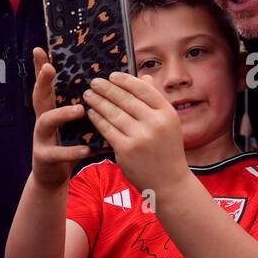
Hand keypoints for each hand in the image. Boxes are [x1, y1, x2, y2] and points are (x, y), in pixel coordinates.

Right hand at [29, 47, 91, 187]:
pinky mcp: (44, 156)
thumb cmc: (71, 142)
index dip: (41, 67)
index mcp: (53, 107)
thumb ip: (91, 104)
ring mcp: (41, 137)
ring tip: (80, 110)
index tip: (40, 49)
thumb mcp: (79, 122)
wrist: (54, 173)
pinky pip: (57, 152)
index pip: (47, 84)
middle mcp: (44, 118)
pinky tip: (86, 149)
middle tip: (51, 68)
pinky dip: (72, 150)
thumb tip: (115, 84)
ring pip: (46, 122)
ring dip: (62, 114)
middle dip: (43, 81)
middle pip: (39, 96)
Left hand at [83, 71, 187, 195]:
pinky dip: (97, 119)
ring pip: (114, 113)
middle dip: (107, 89)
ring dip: (98, 102)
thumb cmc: (167, 149)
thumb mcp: (168, 123)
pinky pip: (107, 129)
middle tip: (94, 82)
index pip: (144, 89)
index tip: (112, 75)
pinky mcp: (126, 150)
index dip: (126, 80)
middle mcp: (155, 123)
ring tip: (88, 95)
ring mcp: (140, 137)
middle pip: (126, 99)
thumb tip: (143, 76)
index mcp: (167, 113)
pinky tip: (91, 113)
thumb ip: (155, 100)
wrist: (169, 182)